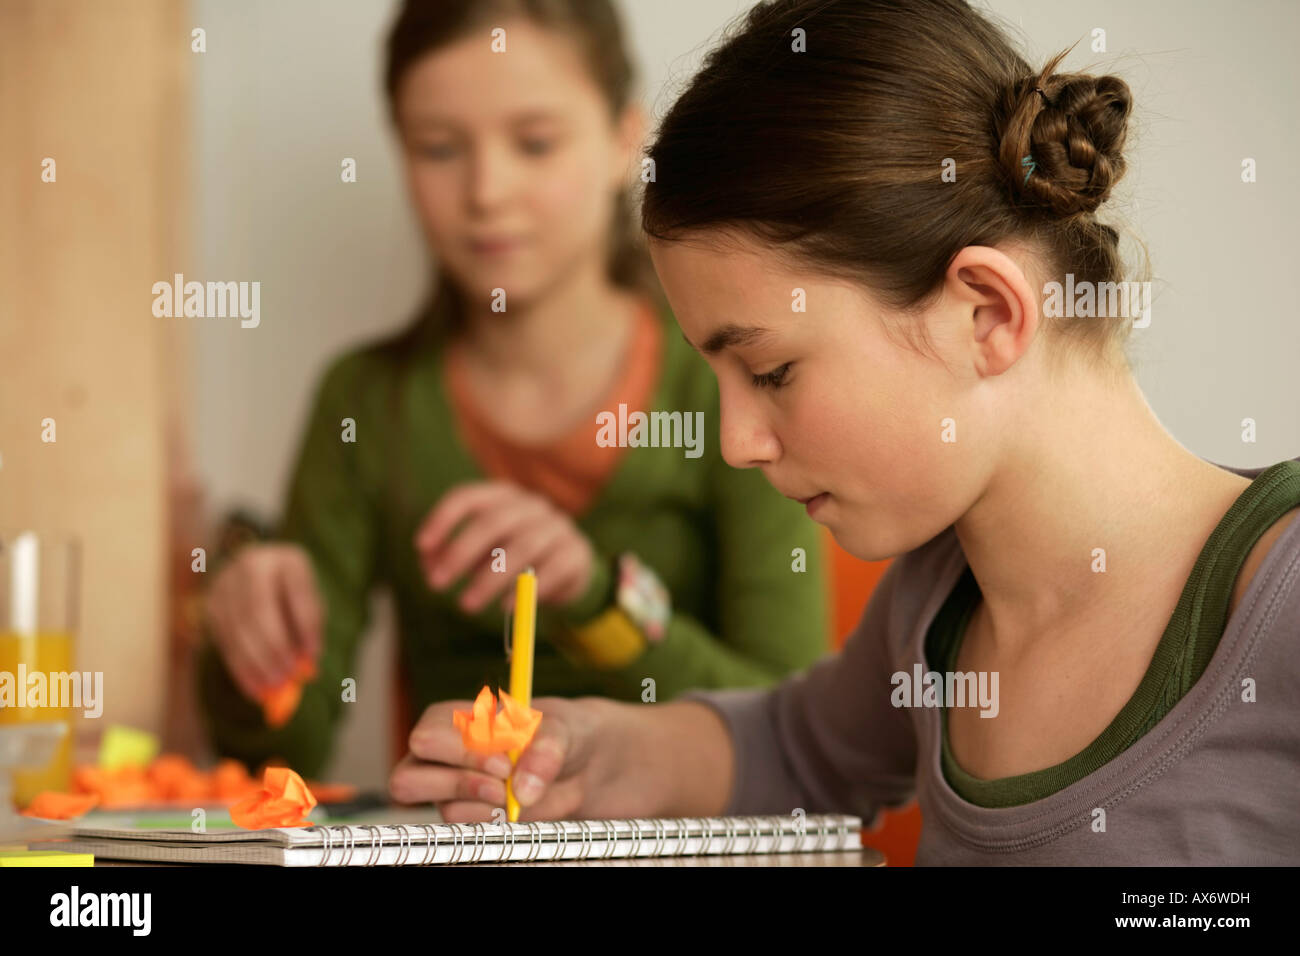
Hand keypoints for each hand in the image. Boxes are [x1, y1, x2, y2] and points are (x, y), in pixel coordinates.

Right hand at [204, 543, 322, 701]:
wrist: (259, 570)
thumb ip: (310, 630)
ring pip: (237, 628)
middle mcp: (252, 565)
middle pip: (259, 611)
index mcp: (288, 560)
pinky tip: (254, 688)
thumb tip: (306, 671)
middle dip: (273, 649)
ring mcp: (226, 583)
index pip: (297, 594)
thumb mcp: (310, 602)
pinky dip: (240, 668)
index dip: (305, 626)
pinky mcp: (211, 603)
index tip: (314, 655)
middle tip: (286, 678)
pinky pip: (224, 641)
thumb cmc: (293, 593)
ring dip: (255, 664)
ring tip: (272, 688)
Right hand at [388, 696, 668, 822]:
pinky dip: (489, 822)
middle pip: (408, 777)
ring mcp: (455, 790)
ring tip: (511, 795)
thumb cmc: (566, 734)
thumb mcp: (564, 729)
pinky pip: (462, 829)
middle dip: (457, 783)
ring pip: (438, 808)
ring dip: (478, 806)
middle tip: (502, 782)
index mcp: (460, 719)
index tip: (504, 760)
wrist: (585, 766)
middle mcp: (447, 756)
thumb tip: (523, 790)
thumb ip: (544, 750)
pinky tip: (513, 809)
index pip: (428, 733)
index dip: (459, 751)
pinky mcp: (473, 817)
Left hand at [414, 481, 594, 613]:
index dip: (442, 519)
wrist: (568, 571)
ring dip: (489, 578)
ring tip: (467, 604)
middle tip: (436, 584)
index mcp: (503, 496)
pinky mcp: (576, 553)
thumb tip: (429, 563)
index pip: (468, 497)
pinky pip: (552, 569)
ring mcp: (558, 527)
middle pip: (493, 522)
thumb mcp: (480, 554)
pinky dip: (526, 589)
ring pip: (522, 547)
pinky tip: (506, 607)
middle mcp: (532, 505)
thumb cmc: (512, 558)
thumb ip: (452, 555)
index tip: (421, 547)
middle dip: (460, 553)